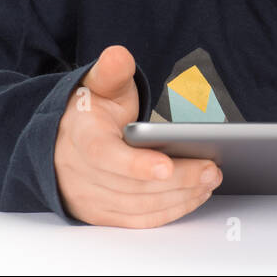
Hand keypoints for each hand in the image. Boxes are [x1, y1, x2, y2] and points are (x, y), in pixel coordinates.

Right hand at [54, 44, 221, 227]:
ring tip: (212, 180)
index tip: (165, 167)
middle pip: (131, 186)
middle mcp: (80, 173)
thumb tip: (117, 55)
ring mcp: (90, 197)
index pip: (104, 155)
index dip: (135, 165)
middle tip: (213, 169)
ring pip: (139, 206)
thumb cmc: (90, 112)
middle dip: (177, 179)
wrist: (63, 140)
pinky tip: (195, 195)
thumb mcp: (98, 84)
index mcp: (79, 136)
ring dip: (179, 196)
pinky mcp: (102, 214)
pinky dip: (170, 211)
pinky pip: (138, 220)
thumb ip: (111, 71)